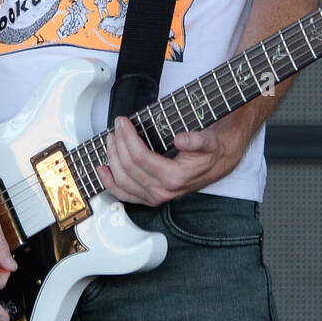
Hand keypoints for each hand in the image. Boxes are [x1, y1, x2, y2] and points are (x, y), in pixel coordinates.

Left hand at [95, 114, 244, 205]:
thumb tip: (182, 139)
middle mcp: (163, 192)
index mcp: (175, 177)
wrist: (219, 163)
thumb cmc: (211, 150)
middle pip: (128, 167)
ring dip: (112, 159)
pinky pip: (125, 195)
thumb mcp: (209, 140)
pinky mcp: (151, 198)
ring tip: (110, 140)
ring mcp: (156, 197)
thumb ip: (198, 140)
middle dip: (118, 144)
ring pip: (123, 181)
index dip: (127, 137)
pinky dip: (110, 183)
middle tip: (117, 126)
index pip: (140, 157)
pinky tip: (103, 171)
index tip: (123, 122)